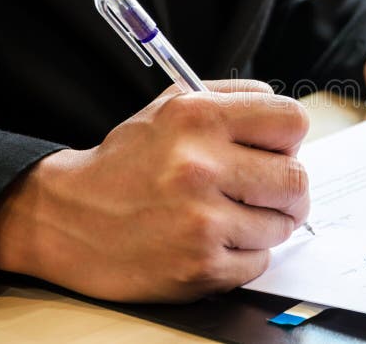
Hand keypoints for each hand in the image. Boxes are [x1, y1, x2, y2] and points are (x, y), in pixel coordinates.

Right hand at [0, 80, 309, 302]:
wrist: (68, 218)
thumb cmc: (129, 161)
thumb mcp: (172, 106)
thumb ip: (234, 100)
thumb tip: (290, 121)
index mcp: (198, 117)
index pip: (293, 121)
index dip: (290, 139)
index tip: (277, 151)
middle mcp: (199, 166)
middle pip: (297, 179)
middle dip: (288, 188)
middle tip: (268, 192)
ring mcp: (200, 221)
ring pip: (283, 224)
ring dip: (266, 223)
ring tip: (232, 215)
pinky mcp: (199, 266)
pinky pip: (259, 261)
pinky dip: (245, 254)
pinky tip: (215, 241)